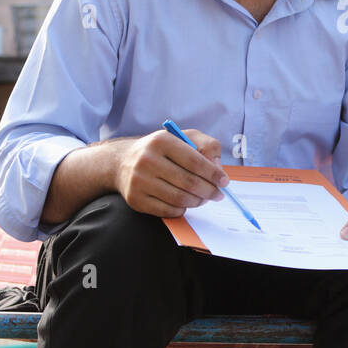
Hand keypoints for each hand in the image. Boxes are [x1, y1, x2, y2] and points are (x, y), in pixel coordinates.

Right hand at [114, 127, 228, 217]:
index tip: (224, 181)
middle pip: (188, 182)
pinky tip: (185, 202)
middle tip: (218, 194)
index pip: (194, 161)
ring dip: (198, 201)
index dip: (213, 174)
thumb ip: (207, 146)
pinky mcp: (135, 199)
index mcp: (161, 140)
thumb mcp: (184, 137)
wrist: (122, 162)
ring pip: (179, 198)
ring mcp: (139, 181)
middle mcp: (147, 160)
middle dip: (209, 191)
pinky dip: (182, 209)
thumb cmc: (161, 150)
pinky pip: (167, 210)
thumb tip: (218, 168)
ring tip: (203, 198)